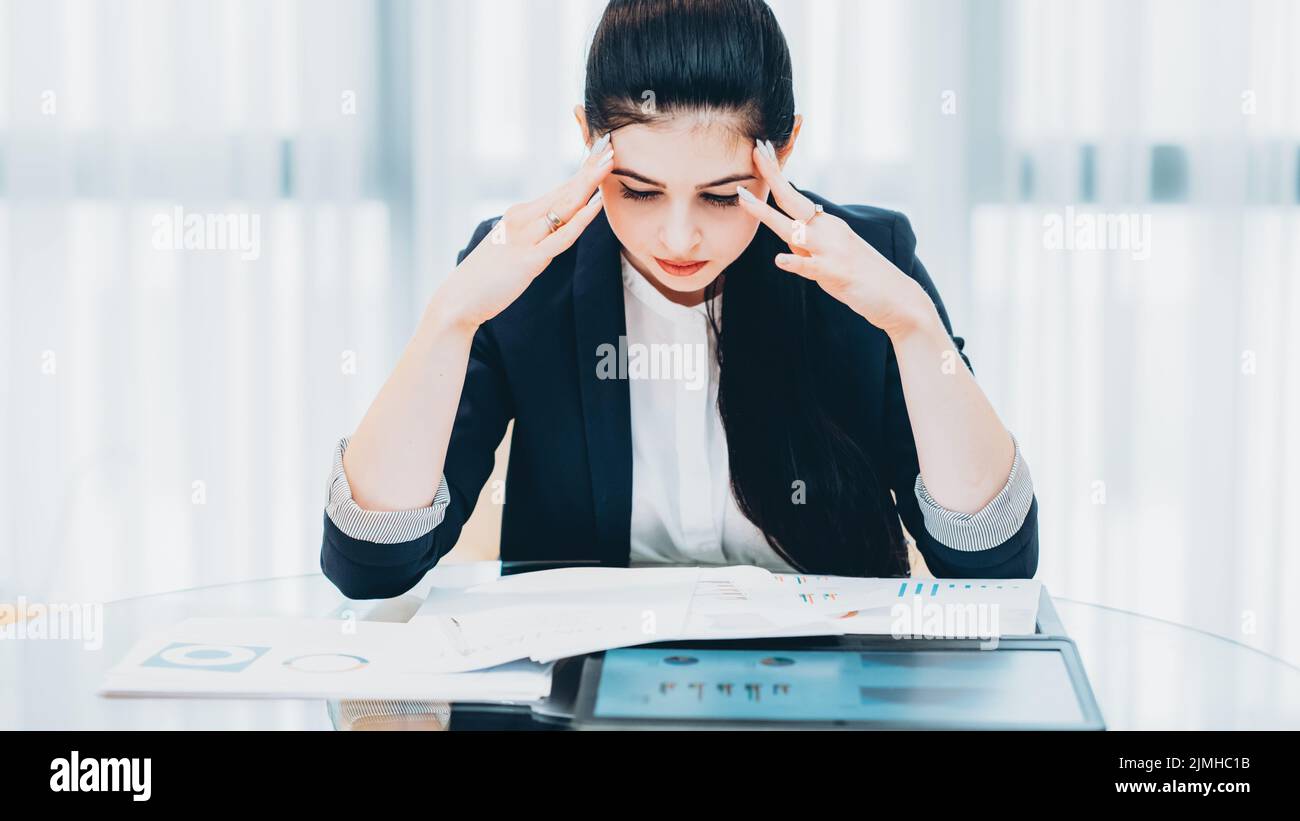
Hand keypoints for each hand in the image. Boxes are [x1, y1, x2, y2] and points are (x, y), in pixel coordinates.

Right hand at [439, 133, 613, 328]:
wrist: (458, 299)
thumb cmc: (485, 278)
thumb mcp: (511, 249)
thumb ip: (532, 238)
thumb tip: (552, 234)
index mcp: (519, 215)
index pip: (559, 189)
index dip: (582, 170)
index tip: (601, 151)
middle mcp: (522, 218)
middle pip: (565, 190)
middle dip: (590, 167)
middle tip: (611, 143)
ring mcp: (525, 237)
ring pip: (565, 205)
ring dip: (589, 182)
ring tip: (609, 161)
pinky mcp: (528, 259)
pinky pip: (561, 237)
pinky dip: (581, 219)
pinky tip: (597, 203)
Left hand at [735, 139, 933, 338]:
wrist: (896, 297)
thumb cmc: (863, 276)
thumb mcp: (833, 254)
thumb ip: (810, 245)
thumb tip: (789, 239)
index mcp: (826, 225)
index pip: (795, 196)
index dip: (776, 175)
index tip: (761, 151)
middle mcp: (827, 231)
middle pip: (792, 200)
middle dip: (771, 176)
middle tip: (754, 151)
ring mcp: (831, 251)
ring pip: (792, 229)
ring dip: (765, 214)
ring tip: (743, 199)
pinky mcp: (835, 273)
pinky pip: (809, 266)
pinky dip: (795, 262)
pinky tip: (779, 260)